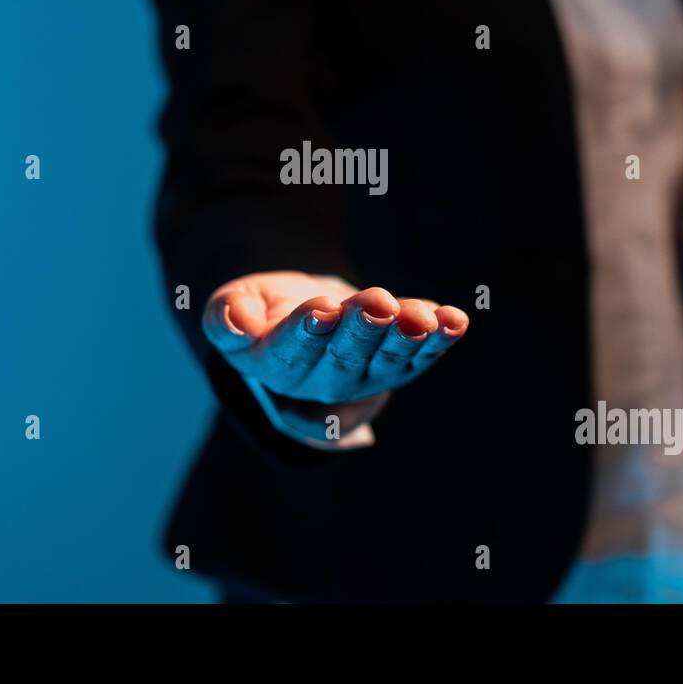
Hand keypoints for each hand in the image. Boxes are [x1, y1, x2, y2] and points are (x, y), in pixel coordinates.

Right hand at [202, 272, 468, 405]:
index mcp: (279, 365)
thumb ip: (227, 317)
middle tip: (375, 303)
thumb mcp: (233, 304)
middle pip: (345, 357)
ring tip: (421, 316)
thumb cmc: (263, 309)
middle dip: (363, 329)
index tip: (320, 310)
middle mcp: (324, 379)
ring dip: (407, 336)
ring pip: (388, 358)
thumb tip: (236, 326)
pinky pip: (423, 355)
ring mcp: (367, 375)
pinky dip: (441, 338)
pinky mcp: (400, 363)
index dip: (308, 332)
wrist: (304, 313)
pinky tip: (455, 320)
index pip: (293, 352)